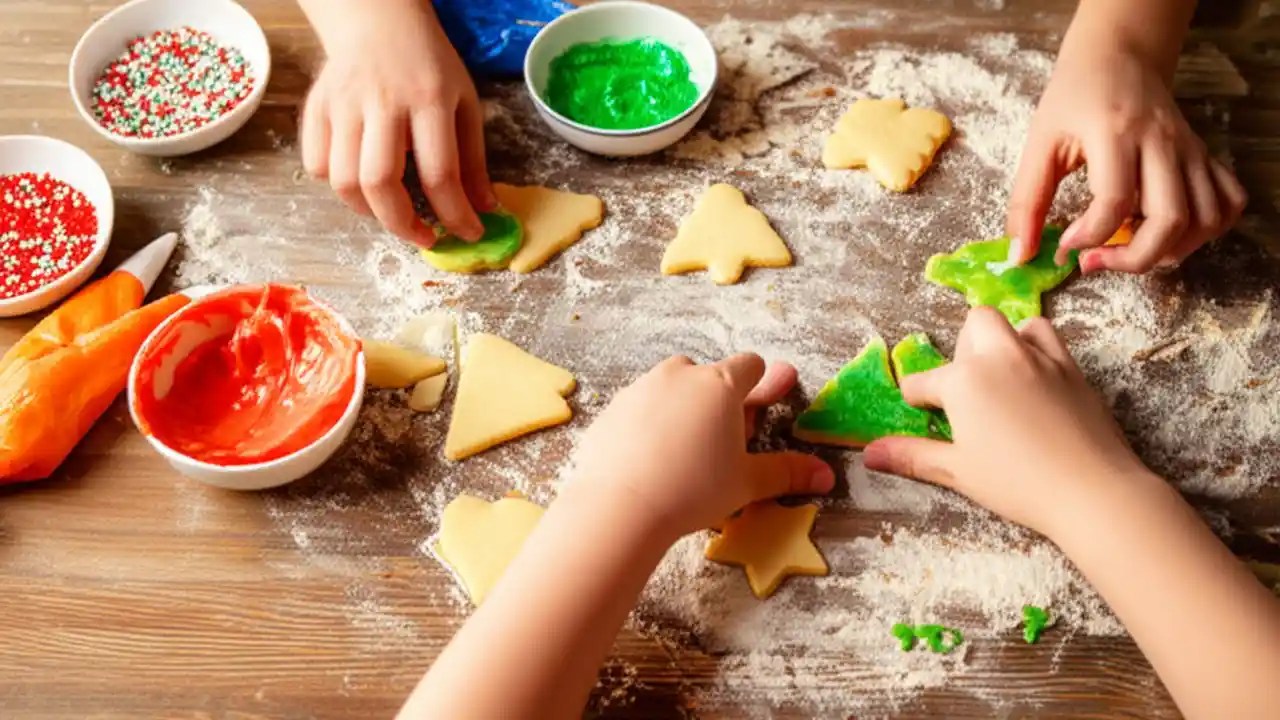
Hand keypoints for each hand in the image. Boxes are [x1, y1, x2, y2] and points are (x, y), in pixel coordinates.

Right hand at [300, 0, 494, 245]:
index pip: (440, 173)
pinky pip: (316, 166)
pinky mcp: (316, 108)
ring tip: (392, 211)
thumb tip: (483, 210)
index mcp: (428, 99)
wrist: (379, 20)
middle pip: (379, 182)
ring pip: (343, 181)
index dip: (455, 215)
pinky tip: (362, 180)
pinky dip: (338, 186)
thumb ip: (473, 160)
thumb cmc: (428, 65)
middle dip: (402, 225)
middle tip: (423, 237)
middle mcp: (382, 102)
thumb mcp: (465, 103)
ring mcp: (343, 105)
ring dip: (369, 211)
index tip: (468, 234)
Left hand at [569, 354, 834, 538]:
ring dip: (682, 410)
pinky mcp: (611, 408)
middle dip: (718, 400)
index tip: (761, 402)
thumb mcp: (747, 483)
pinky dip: (648, 425)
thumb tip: (826, 475)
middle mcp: (680, 375)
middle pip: (708, 376)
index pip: (750, 365)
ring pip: (671, 389)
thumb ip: (786, 473)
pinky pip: (639, 409)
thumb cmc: (694, 489)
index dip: (760, 383)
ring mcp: (641, 387)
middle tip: (724, 438)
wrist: (618, 505)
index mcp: (720, 384)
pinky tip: (649, 459)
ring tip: (684, 453)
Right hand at [863, 308, 1149, 540]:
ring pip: (1012, 324)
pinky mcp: (1072, 367)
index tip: (922, 413)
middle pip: (972, 326)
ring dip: (1000, 340)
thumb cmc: (1017, 483)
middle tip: (965, 387)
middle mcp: (999, 358)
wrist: (1092, 488)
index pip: (923, 382)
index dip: (917, 399)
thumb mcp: (957, 471)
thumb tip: (869, 453)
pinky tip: (1033, 377)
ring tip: (999, 375)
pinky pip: (1048, 337)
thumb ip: (912, 455)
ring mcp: (1039, 358)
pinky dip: (1035, 346)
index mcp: (963, 381)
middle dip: (961, 349)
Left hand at [1007, 25, 1246, 273]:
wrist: (1117, 57)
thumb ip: (1026, 202)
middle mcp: (1162, 142)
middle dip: (1132, 259)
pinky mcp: (1204, 156)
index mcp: (1115, 133)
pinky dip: (1205, 230)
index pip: (1114, 202)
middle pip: (1170, 220)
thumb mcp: (1039, 144)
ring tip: (1129, 248)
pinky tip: (1167, 232)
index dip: (1088, 237)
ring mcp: (1190, 150)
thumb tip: (1021, 255)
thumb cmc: (1074, 98)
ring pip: (1205, 220)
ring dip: (1170, 251)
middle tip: (1095, 261)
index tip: (1065, 245)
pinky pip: (1227, 203)